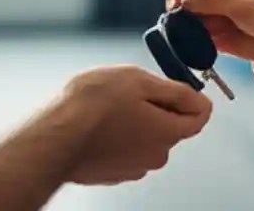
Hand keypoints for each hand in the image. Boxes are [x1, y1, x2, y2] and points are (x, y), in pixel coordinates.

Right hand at [59, 65, 212, 184]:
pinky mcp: (112, 173)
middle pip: (171, 126)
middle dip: (157, 107)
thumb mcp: (140, 80)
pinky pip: (126, 149)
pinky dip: (118, 136)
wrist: (54, 137)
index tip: (171, 86)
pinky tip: (100, 125)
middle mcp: (156, 156)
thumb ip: (176, 91)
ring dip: (135, 121)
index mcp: (168, 132)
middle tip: (130, 92)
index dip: (191, 97)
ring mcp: (133, 168)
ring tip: (109, 107)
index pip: (200, 117)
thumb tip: (199, 98)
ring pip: (146, 137)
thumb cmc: (92, 106)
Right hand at [165, 0, 253, 67]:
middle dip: (177, 7)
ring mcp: (207, 11)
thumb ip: (211, 2)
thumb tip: (182, 2)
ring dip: (182, 24)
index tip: (175, 3)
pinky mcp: (208, 31)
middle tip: (177, 20)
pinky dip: (188, 37)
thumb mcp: (240, 4)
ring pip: (183, 14)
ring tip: (190, 33)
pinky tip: (194, 43)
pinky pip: (190, 32)